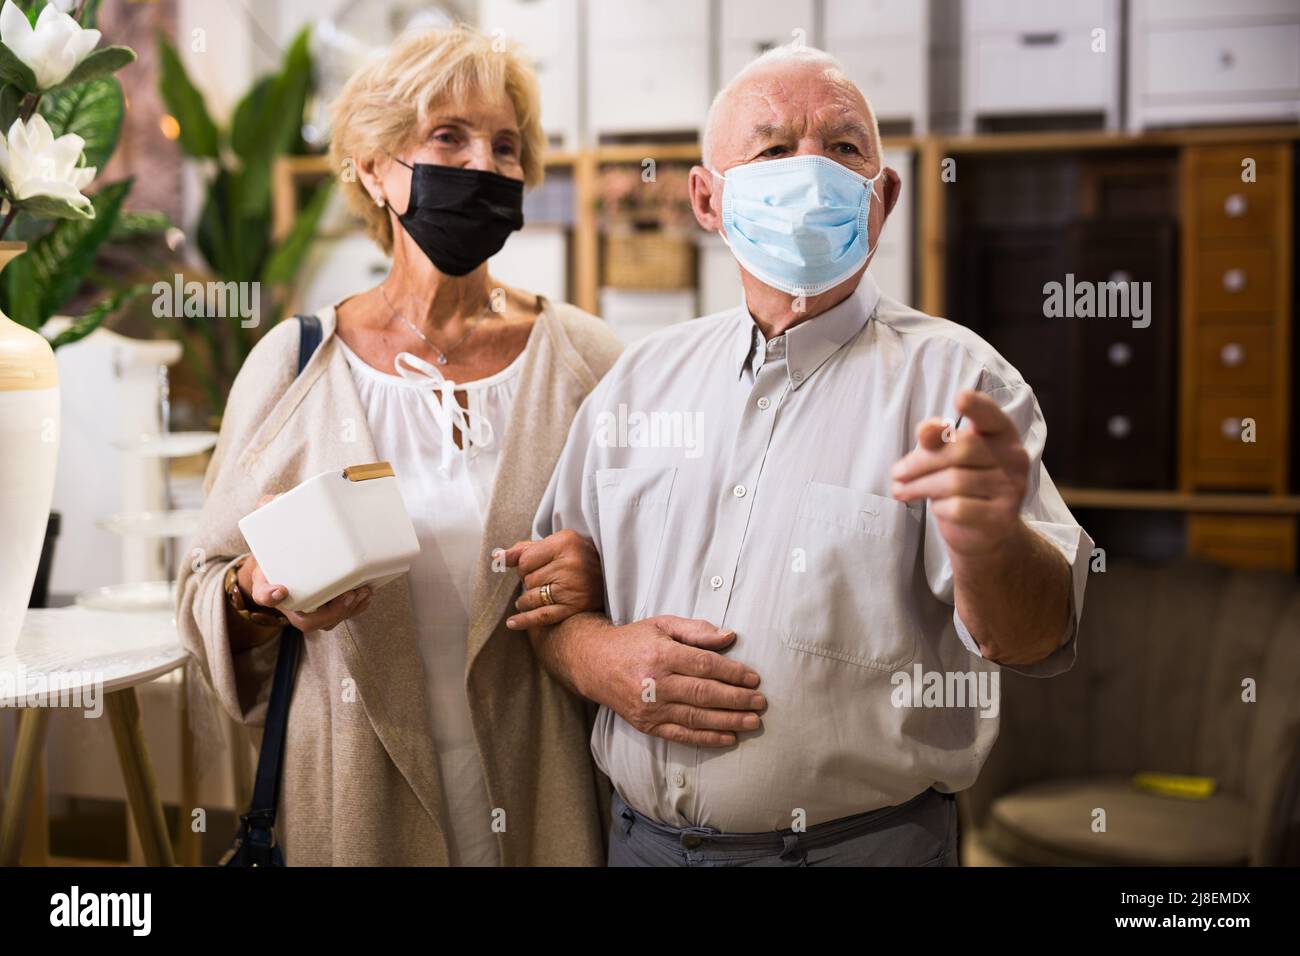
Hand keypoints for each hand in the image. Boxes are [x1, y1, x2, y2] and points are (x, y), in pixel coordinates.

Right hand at [237, 494, 373, 631]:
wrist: (283, 564)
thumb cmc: (279, 549)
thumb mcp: (269, 530)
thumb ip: (269, 511)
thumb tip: (274, 499)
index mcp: (267, 584)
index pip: (263, 595)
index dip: (270, 595)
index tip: (280, 589)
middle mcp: (288, 603)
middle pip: (306, 620)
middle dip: (329, 612)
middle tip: (347, 595)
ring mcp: (308, 609)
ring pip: (327, 621)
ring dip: (347, 611)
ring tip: (363, 592)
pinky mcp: (326, 608)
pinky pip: (340, 616)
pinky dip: (355, 608)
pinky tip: (368, 593)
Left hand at [503, 530, 603, 629]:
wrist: (612, 575)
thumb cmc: (578, 556)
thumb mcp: (556, 544)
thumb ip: (525, 549)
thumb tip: (497, 558)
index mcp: (565, 543)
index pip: (524, 560)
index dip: (524, 565)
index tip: (536, 566)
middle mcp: (570, 564)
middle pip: (527, 579)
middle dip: (531, 581)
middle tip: (547, 579)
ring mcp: (573, 587)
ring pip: (531, 597)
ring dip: (528, 599)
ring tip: (541, 593)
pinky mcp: (574, 607)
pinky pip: (541, 616)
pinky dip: (524, 620)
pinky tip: (512, 623)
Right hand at [579, 615, 764, 747]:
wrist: (594, 664)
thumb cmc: (634, 641)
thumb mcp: (662, 624)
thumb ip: (696, 630)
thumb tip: (729, 636)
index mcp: (661, 654)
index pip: (705, 665)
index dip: (732, 673)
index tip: (754, 678)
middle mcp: (655, 683)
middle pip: (704, 693)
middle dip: (736, 699)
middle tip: (760, 703)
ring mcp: (650, 708)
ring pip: (696, 717)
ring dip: (728, 721)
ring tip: (753, 722)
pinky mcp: (647, 725)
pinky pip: (681, 735)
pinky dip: (706, 738)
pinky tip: (729, 738)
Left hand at [890, 389, 1029, 558]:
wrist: (987, 534)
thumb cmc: (964, 485)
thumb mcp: (948, 457)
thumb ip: (938, 439)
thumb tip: (926, 428)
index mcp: (1002, 434)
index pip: (991, 416)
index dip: (977, 406)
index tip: (959, 397)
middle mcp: (1014, 458)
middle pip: (962, 449)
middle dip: (920, 461)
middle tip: (896, 472)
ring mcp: (1011, 489)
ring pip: (954, 481)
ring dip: (919, 486)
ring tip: (900, 490)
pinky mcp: (1001, 518)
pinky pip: (958, 508)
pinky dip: (938, 508)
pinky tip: (934, 508)